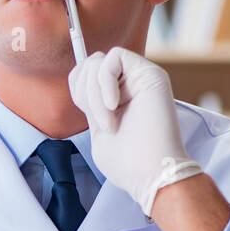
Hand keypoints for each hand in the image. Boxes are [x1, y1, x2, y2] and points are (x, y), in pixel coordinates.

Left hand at [67, 46, 200, 216]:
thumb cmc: (128, 164)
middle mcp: (129, 84)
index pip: (84, 73)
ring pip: (98, 61)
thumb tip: (82, 81)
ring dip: (94, 95)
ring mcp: (140, 77)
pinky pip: (114, 57)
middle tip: (102, 121)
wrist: (152, 173)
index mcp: (115, 97)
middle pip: (89, 63)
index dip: (78, 88)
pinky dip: (105, 82)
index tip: (89, 115)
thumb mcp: (97, 131)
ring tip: (109, 122)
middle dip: (84, 92)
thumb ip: (91, 106)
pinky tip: (113, 106)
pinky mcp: (150, 73)